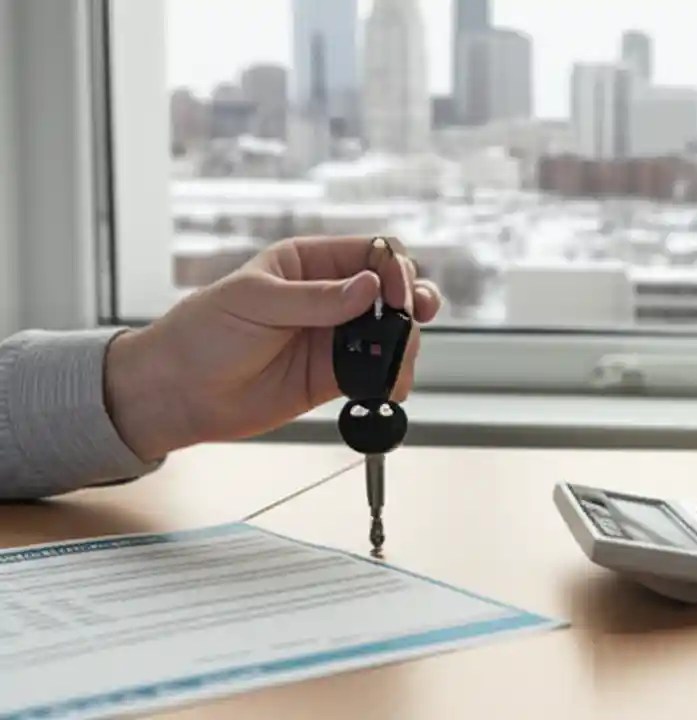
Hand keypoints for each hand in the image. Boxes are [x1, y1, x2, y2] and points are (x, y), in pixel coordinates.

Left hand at [104, 236, 440, 460]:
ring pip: (391, 331)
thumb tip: (370, 286)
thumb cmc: (203, 334)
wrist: (179, 393)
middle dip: (412, 300)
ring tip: (400, 359)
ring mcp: (333, 336)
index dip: (393, 267)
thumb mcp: (256, 303)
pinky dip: (392, 377)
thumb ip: (317, 298)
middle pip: (391, 289)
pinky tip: (389, 385)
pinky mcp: (334, 375)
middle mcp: (328, 296)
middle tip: (414, 317)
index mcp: (307, 263)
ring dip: (406, 342)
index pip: (369, 252)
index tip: (398, 292)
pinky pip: (376, 371)